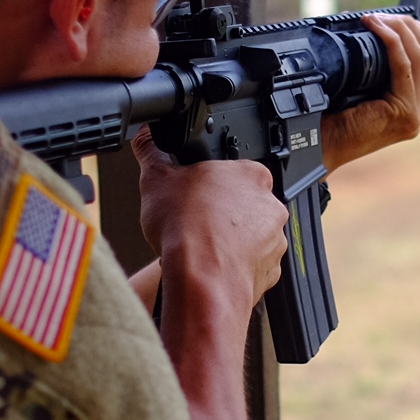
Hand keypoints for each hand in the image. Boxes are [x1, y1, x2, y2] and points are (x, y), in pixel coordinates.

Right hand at [132, 129, 289, 310]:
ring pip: (250, 235)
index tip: (195, 193)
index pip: (233, 171)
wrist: (202, 281)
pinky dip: (234, 266)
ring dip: (230, 240)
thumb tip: (146, 138)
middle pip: (243, 204)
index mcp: (250, 174)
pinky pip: (252, 265)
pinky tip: (212, 265)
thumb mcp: (155, 180)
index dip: (210, 183)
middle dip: (221, 212)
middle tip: (195, 221)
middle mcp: (269, 205)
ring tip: (201, 246)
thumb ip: (151, 152)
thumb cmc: (187, 232)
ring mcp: (273, 240)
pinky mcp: (270, 270)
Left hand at [322, 12, 419, 171]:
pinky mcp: (404, 114)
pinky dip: (392, 42)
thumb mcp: (359, 83)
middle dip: (411, 28)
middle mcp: (417, 111)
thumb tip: (377, 25)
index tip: (398, 19)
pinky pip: (404, 67)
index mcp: (411, 105)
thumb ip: (376, 66)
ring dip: (401, 31)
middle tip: (384, 17)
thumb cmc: (328, 115)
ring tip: (378, 19)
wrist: (316, 143)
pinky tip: (377, 29)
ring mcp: (414, 115)